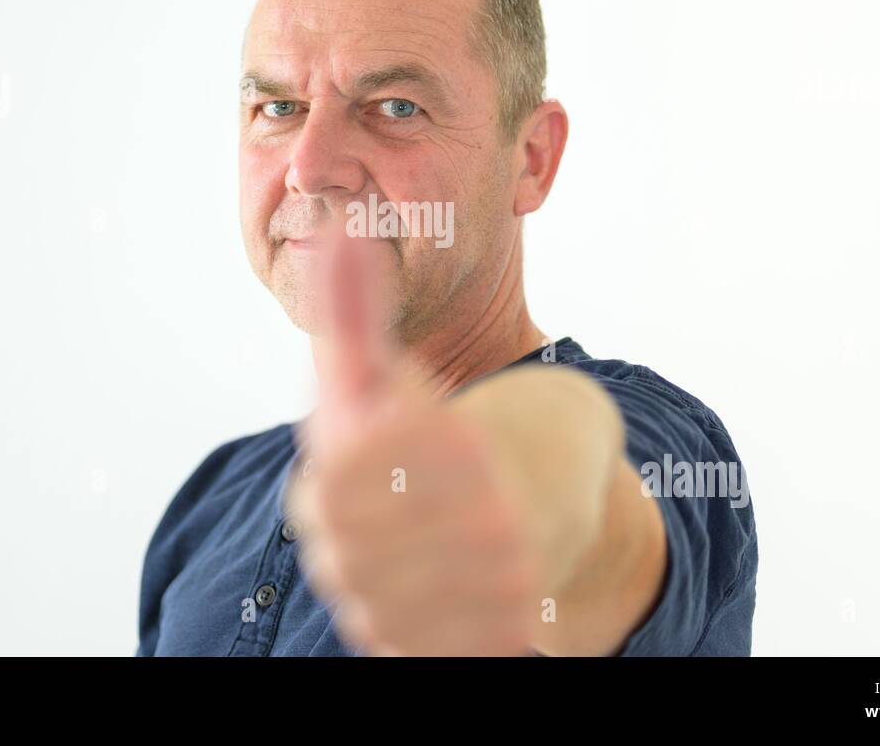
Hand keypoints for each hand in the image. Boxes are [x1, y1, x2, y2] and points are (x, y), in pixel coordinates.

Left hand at [283, 220, 545, 655]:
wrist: (544, 492)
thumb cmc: (436, 433)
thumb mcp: (390, 369)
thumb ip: (355, 310)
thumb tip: (334, 232)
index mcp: (457, 444)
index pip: (338, 472)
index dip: (335, 465)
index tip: (363, 448)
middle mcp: (490, 517)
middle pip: (343, 548)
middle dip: (345, 528)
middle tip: (365, 509)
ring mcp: (499, 585)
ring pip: (368, 604)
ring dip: (368, 577)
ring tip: (391, 545)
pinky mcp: (499, 638)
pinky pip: (406, 647)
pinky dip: (399, 621)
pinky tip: (413, 586)